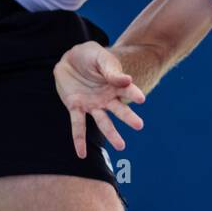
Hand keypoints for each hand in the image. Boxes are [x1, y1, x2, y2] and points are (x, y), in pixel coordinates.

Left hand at [53, 41, 146, 159]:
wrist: (69, 59)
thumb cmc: (90, 56)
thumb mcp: (99, 58)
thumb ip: (110, 70)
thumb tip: (127, 80)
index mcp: (116, 84)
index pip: (128, 89)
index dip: (134, 93)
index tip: (141, 99)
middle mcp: (107, 98)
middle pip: (119, 110)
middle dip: (129, 117)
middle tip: (140, 126)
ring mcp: (92, 105)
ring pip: (103, 122)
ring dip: (111, 134)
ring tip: (121, 146)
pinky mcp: (76, 108)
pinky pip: (78, 126)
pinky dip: (79, 140)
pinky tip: (81, 154)